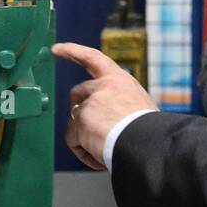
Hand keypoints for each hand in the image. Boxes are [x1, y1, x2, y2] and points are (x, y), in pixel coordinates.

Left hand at [52, 42, 158, 171]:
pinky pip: (73, 141)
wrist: (150, 142)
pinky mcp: (81, 121)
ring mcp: (91, 102)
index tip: (56, 49)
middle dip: (79, 111)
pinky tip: (100, 158)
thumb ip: (118, 102)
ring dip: (86, 137)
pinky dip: (84, 152)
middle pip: (77, 94)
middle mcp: (104, 86)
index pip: (93, 58)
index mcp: (120, 80)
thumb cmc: (150, 131)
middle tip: (91, 131)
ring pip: (75, 121)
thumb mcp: (138, 105)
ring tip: (106, 150)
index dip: (73, 52)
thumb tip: (106, 117)